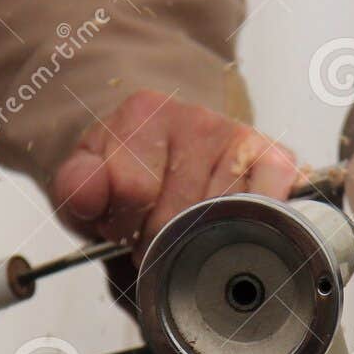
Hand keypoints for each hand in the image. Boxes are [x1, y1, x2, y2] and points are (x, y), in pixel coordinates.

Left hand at [49, 90, 301, 255]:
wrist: (168, 152)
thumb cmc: (125, 174)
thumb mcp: (85, 182)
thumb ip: (77, 188)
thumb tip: (90, 192)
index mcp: (143, 113)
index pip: (134, 191)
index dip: (124, 225)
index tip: (122, 227)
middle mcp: (197, 117)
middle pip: (180, 211)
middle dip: (162, 240)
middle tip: (155, 235)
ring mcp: (239, 137)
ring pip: (221, 215)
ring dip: (203, 238)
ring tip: (188, 228)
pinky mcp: (276, 158)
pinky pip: (272, 201)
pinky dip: (257, 224)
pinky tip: (233, 227)